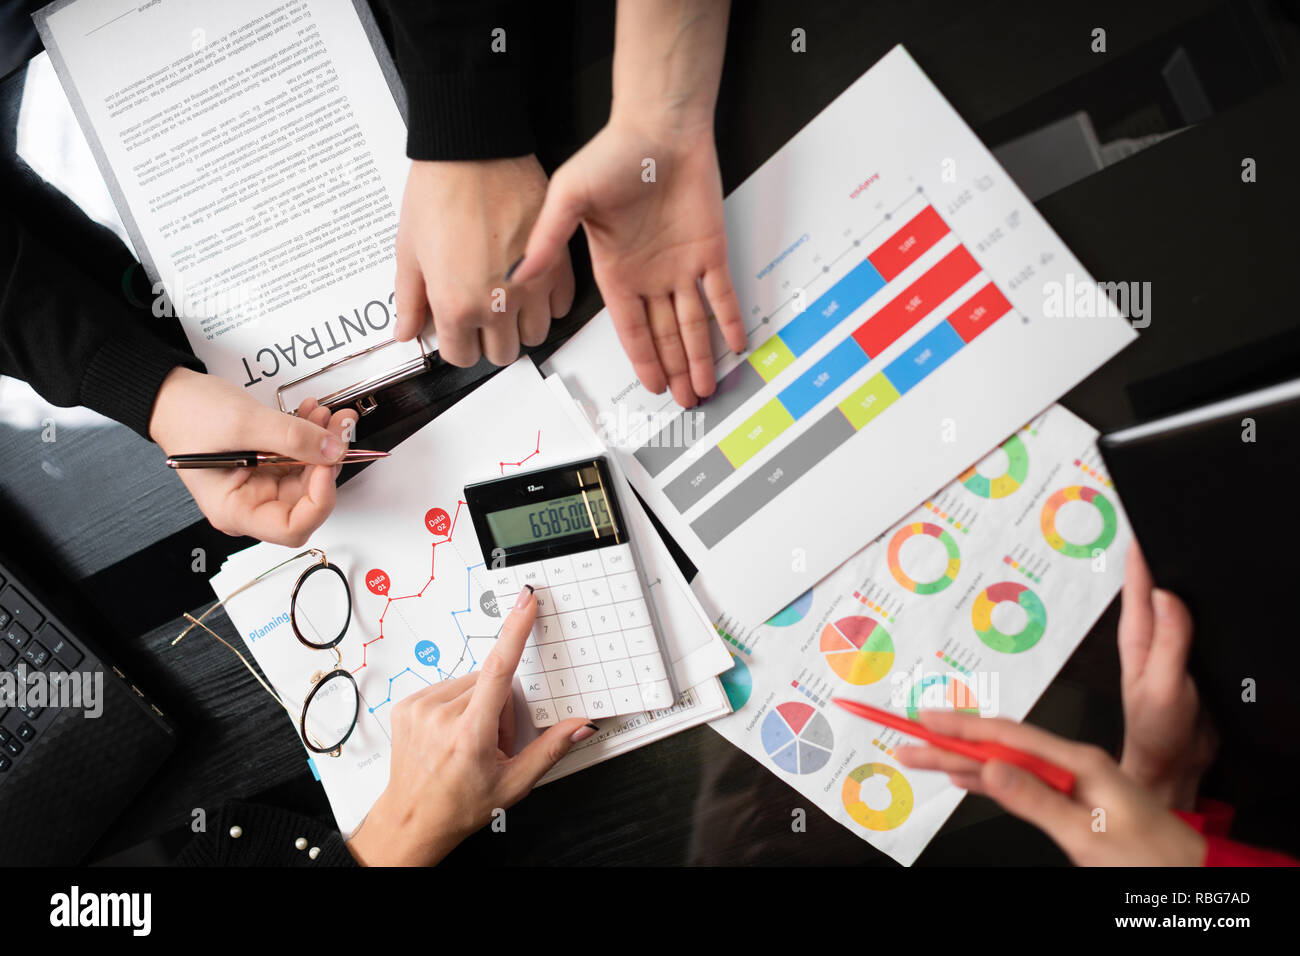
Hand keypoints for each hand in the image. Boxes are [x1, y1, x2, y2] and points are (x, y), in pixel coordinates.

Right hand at [149, 367, 356, 546]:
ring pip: (310, 474)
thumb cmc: (187, 415)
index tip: (328, 464)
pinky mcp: (269, 464)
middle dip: (327, 461)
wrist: (172, 393)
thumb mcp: (243, 423)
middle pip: (308, 498)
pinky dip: (312, 434)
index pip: (292, 528)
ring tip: (325, 415)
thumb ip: (292, 437)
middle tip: (338, 429)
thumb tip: (333, 450)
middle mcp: (251, 502)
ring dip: (323, 443)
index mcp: (236, 510)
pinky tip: (312, 414)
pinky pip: (301, 456)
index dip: (319, 500)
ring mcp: (262, 483)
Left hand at [346, 587, 595, 865]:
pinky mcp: (407, 705)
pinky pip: (446, 689)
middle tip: (493, 742)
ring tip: (469, 741)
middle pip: (489, 683)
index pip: (498, 669)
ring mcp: (419, 708)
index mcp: (469, 733)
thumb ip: (551, 749)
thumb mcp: (513, 784)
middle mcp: (441, 715)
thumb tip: (579, 725)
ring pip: (468, 684)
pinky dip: (456, 706)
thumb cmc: (457, 806)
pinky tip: (451, 733)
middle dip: (500, 707)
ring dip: (477, 705)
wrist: (412, 820)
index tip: (525, 604)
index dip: (516, 631)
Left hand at [393, 156, 574, 366]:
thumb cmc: (440, 191)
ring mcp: (532, 286)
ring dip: (520, 325)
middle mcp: (498, 304)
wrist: (474, 150)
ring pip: (535, 335)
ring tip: (505, 301)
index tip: (454, 329)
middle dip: (488, 340)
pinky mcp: (556, 263)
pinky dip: (547, 302)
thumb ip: (409, 300)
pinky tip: (529, 285)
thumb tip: (406, 329)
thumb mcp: (409, 251)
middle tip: (479, 315)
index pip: (461, 356)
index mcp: (456, 305)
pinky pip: (560, 305)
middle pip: (503, 354)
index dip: (455, 343)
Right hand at [512, 118, 745, 406]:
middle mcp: (649, 275)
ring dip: (700, 357)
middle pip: (665, 335)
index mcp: (615, 271)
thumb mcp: (568, 199)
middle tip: (685, 402)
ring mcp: (681, 264)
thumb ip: (548, 242)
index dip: (643, 360)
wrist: (660, 126)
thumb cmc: (612, 155)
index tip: (652, 388)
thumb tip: (518, 277)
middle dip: (674, 370)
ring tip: (706, 389)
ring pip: (694, 324)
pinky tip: (734, 346)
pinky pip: (722, 294)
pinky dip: (729, 320)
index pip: (630, 328)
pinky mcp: (710, 249)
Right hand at [896, 711, 1206, 865]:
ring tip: (921, 755)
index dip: (959, 726)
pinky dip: (985, 780)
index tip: (923, 719)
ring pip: (1003, 764)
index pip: (1005, 736)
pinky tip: (963, 777)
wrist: (1190, 876)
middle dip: (949, 741)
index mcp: (1078, 761)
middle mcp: (1072, 764)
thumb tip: (989, 770)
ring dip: (961, 760)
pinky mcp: (1069, 800)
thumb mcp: (1088, 833)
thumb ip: (1036, 799)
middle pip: (997, 747)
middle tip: (905, 737)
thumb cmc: (1152, 859)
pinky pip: (1017, 783)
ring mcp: (1070, 781)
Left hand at [1117, 541, 1216, 808]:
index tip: (1144, 512)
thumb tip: (1166, 593)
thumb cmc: (1156, 731)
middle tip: (1178, 517)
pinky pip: (1201, 624)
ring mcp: (1174, 644)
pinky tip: (1220, 597)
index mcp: (1138, 634)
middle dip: (1167, 551)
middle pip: (1160, 581)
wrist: (1175, 765)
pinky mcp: (1195, 657)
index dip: (1140, 545)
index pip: (1136, 578)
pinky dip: (1209, 609)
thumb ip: (1168, 641)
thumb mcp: (1163, 685)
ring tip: (1200, 546)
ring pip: (1183, 600)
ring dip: (1189, 579)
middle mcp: (1152, 633)